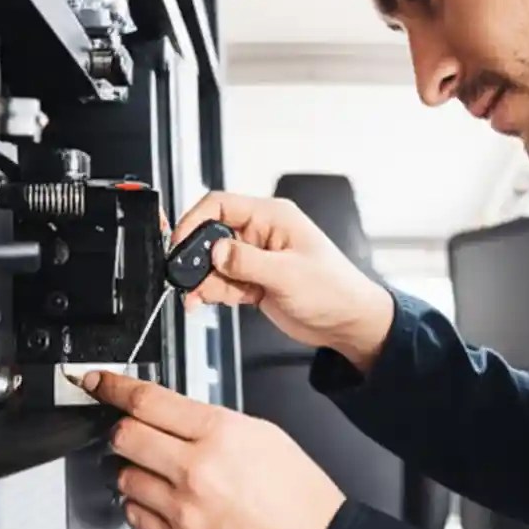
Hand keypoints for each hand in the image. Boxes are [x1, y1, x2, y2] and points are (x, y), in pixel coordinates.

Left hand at [83, 371, 344, 528]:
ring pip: (125, 479)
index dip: (113, 386)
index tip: (99, 382)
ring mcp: (183, 514)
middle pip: (125, 437)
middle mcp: (196, 472)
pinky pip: (137, 518)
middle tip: (132, 431)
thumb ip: (215, 423)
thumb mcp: (266, 437)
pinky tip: (167, 505)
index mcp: (221, 435)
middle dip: (123, 429)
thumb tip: (177, 418)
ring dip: (135, 472)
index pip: (147, 400)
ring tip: (164, 475)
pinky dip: (145, 507)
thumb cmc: (302, 500)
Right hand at [171, 191, 393, 372]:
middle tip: (185, 278)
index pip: (221, 205)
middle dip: (195, 258)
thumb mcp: (288, 274)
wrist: (348, 323)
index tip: (179, 244)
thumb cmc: (335, 290)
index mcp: (272, 217)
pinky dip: (211, 291)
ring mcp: (256, 258)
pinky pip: (222, 281)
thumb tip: (215, 250)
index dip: (195, 220)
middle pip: (211, 234)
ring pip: (213, 262)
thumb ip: (247, 261)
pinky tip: (207, 301)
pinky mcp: (254, 280)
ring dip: (202, 280)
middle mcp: (261, 233)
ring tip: (198, 297)